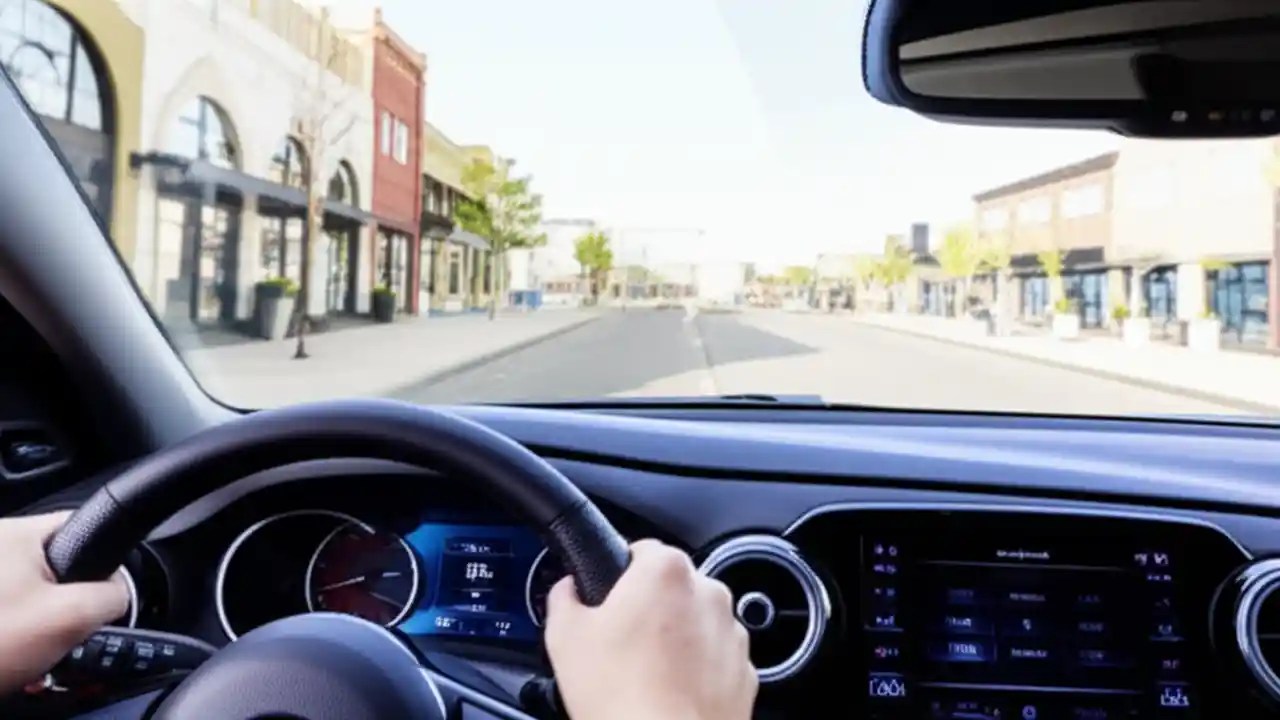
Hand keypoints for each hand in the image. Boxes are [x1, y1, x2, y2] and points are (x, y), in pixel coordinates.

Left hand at [0, 511, 130, 693]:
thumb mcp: (70, 617)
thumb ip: (111, 594)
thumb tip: (121, 591)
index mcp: (16, 533)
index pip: (83, 528)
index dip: (102, 563)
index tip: (97, 598)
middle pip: (53, 565)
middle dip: (62, 600)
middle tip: (57, 634)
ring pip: (26, 592)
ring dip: (34, 620)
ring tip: (26, 650)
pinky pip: (5, 608)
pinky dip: (9, 630)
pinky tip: (6, 652)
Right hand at [545, 539, 756, 719]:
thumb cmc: (621, 696)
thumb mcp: (565, 637)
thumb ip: (564, 596)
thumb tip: (568, 590)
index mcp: (665, 571)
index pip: (640, 550)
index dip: (618, 577)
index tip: (607, 602)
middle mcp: (708, 593)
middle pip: (671, 587)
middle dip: (648, 608)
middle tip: (619, 644)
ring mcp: (732, 634)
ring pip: (696, 623)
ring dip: (675, 639)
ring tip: (644, 675)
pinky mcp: (746, 671)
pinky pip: (715, 658)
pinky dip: (697, 669)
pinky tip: (669, 693)